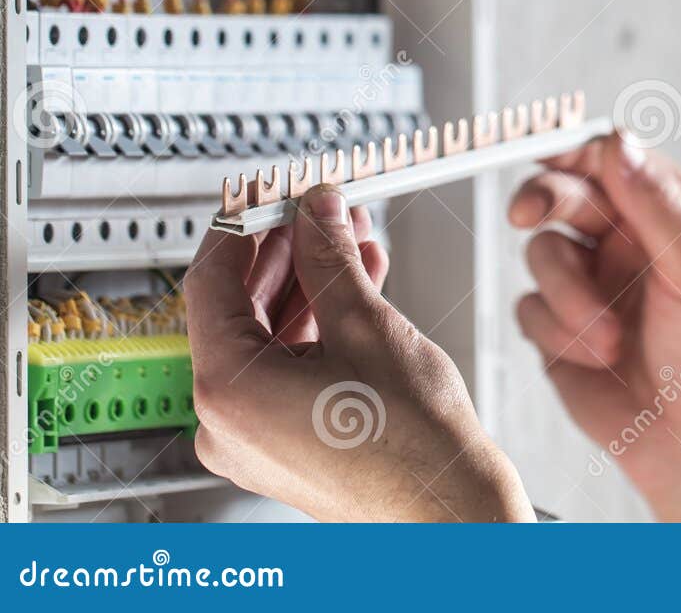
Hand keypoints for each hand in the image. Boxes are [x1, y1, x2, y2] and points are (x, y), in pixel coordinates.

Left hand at [186, 186, 532, 521]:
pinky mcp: (284, 443)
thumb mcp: (367, 324)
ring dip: (312, 284)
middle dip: (290, 251)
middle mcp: (225, 420)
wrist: (446, 509)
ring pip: (269, 337)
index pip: (212, 280)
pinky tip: (358, 287)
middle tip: (319, 209)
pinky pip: (287, 367)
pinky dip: (318, 325)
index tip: (270, 194)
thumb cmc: (410, 446)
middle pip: (240, 308)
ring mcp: (254, 436)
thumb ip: (330, 257)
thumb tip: (315, 212)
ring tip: (353, 241)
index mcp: (226, 389)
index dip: (245, 225)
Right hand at [510, 132, 680, 521]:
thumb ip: (657, 207)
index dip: (577, 151)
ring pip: (541, 252)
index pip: (615, 160)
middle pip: (564, 193)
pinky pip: (530, 309)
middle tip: (529, 214)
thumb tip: (617, 144)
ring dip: (567, 294)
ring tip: (609, 336)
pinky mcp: (561, 330)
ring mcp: (592, 284)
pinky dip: (558, 333)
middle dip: (543, 200)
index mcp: (671, 216)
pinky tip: (597, 357)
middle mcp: (627, 242)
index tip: (549, 154)